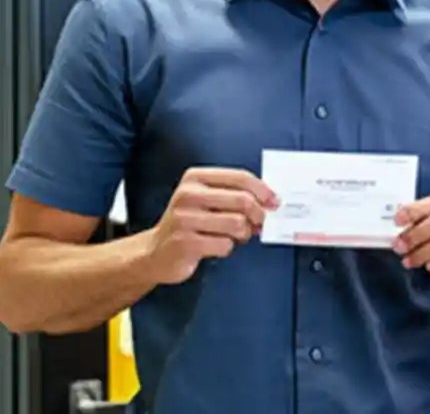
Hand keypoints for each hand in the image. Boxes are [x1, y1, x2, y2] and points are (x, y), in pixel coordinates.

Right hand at [146, 167, 277, 284]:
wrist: (155, 252)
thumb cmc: (188, 224)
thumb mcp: (205, 200)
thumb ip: (234, 196)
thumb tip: (269, 202)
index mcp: (195, 178)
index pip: (239, 177)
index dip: (263, 190)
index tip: (274, 201)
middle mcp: (188, 195)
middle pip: (242, 201)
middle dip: (258, 215)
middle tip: (260, 224)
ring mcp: (185, 219)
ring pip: (237, 224)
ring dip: (243, 234)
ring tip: (235, 236)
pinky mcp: (185, 242)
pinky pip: (224, 245)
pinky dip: (227, 248)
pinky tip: (216, 246)